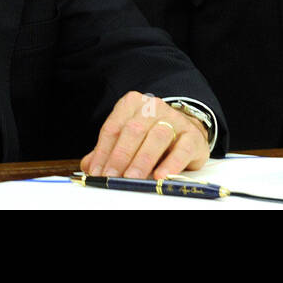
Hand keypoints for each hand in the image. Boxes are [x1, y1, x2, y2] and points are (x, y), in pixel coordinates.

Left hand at [80, 92, 209, 179]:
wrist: (188, 132)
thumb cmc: (151, 137)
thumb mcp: (128, 140)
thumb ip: (108, 151)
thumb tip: (89, 167)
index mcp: (132, 104)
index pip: (113, 128)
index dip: (103, 151)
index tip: (97, 172)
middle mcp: (153, 107)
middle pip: (133, 130)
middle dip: (120, 156)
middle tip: (112, 177)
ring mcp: (175, 119)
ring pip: (156, 137)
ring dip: (142, 160)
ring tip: (132, 179)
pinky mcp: (192, 136)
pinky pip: (181, 149)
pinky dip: (170, 164)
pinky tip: (160, 176)